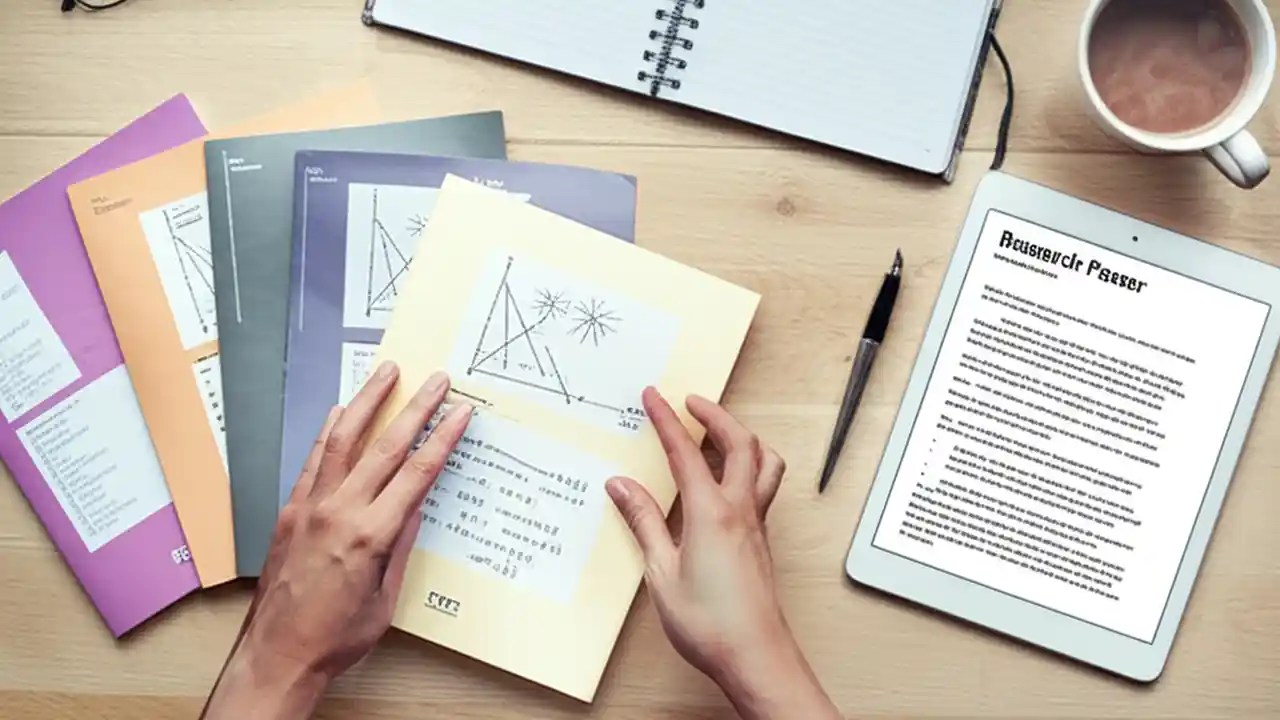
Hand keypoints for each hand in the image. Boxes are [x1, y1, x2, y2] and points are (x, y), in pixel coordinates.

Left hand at [203, 363, 471, 719]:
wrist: (277, 654)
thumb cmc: (336, 637)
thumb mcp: (386, 596)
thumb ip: (400, 544)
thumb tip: (416, 502)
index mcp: (369, 536)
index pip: (417, 474)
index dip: (441, 438)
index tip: (459, 412)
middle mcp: (337, 512)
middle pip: (384, 446)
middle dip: (414, 408)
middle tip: (435, 380)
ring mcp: (309, 507)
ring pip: (342, 441)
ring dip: (366, 402)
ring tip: (385, 373)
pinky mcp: (289, 511)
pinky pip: (313, 460)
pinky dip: (329, 433)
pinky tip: (340, 413)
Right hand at [606, 388, 838, 719]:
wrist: (755, 655)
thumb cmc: (710, 623)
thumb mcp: (661, 572)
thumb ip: (643, 522)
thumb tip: (622, 486)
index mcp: (711, 513)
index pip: (686, 452)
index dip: (666, 420)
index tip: (653, 397)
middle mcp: (740, 510)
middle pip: (739, 443)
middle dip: (715, 414)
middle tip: (691, 401)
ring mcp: (757, 524)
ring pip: (763, 461)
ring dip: (742, 436)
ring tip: (718, 430)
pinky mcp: (762, 539)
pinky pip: (763, 486)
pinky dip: (749, 465)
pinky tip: (728, 478)